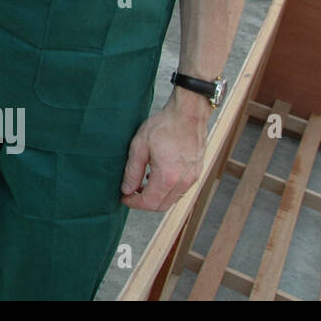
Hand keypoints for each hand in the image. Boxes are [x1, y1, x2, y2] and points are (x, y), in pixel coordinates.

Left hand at [119, 94, 208, 210]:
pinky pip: (181, 190)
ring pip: (172, 199)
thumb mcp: (139, 147)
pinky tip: (156, 175)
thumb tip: (127, 189)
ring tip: (141, 183)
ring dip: (156, 196)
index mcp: (168, 177)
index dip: (133, 203)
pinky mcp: (196, 172)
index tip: (123, 197)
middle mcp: (183, 182)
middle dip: (144, 203)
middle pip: (162, 205)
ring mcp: (192, 178)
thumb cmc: (164, 126)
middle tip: (130, 193)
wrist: (188, 114)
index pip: (149, 203)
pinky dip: (167, 189)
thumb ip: (132, 171)